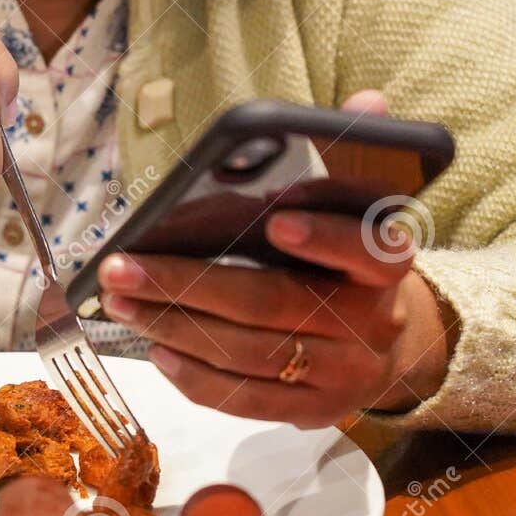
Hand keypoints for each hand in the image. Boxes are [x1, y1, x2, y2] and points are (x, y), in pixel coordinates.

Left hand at [97, 90, 454, 427]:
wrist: (396, 345)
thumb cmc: (353, 261)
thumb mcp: (363, 209)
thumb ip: (358, 154)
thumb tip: (366, 101)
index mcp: (386, 264)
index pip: (364, 249)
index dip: (324, 238)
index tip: (275, 220)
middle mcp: (370, 323)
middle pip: (271, 303)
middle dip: (186, 284)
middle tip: (121, 267)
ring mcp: (343, 375)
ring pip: (248, 354)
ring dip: (173, 328)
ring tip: (120, 302)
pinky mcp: (315, 413)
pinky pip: (248, 400)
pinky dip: (197, 378)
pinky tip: (156, 349)